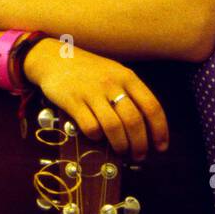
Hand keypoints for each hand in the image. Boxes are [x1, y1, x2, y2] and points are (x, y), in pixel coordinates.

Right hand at [24, 41, 168, 160]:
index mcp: (127, 77)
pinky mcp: (73, 101)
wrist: (54, 57)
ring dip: (121, 145)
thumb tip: (147, 127)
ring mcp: (92, 92)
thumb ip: (130, 94)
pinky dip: (97, 138)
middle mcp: (112, 83)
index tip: (160, 147)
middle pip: (134, 121)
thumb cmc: (89, 70)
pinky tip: (98, 138)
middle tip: (139, 156)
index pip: (152, 106)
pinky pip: (90, 126)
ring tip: (122, 152)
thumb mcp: (114, 73)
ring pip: (114, 127)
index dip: (159, 130)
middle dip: (140, 144)